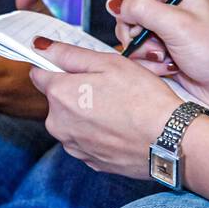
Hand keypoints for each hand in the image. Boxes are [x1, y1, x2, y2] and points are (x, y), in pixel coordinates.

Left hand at [29, 39, 180, 180]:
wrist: (169, 141)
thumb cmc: (143, 98)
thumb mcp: (108, 62)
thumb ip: (69, 54)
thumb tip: (40, 46)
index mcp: (60, 95)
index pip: (39, 73)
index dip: (55, 65)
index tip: (73, 65)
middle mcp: (58, 124)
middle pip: (56, 99)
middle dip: (75, 90)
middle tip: (107, 85)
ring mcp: (74, 146)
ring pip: (71, 120)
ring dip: (86, 113)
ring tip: (117, 107)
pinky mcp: (90, 161)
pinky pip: (86, 139)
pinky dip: (98, 132)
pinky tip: (120, 126)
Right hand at [109, 0, 208, 110]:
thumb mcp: (178, 25)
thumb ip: (142, 9)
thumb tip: (115, 3)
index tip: (148, 17)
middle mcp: (168, 0)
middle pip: (126, 5)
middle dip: (138, 30)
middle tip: (158, 41)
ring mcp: (162, 23)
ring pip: (128, 30)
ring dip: (144, 48)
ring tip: (166, 54)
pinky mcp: (159, 44)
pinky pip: (136, 50)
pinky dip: (148, 61)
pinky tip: (168, 64)